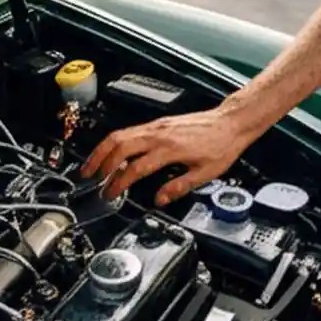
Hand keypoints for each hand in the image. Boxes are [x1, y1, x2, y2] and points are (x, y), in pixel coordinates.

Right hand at [79, 106, 257, 204]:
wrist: (230, 122)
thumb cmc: (221, 146)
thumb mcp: (206, 173)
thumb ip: (180, 186)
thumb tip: (159, 199)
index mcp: (169, 150)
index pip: (135, 168)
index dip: (119, 183)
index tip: (110, 194)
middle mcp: (158, 135)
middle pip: (119, 146)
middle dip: (100, 163)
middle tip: (90, 179)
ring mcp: (156, 126)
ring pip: (120, 135)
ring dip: (102, 150)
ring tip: (92, 165)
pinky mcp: (157, 123)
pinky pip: (129, 131)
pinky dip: (114, 142)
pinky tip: (110, 152)